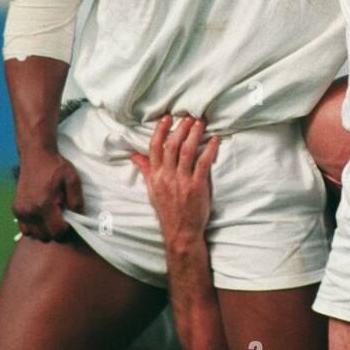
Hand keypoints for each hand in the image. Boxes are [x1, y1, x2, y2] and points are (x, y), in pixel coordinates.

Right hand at [12, 146, 82, 241]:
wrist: (36, 155)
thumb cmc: (56, 167)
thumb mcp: (72, 179)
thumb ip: (77, 200)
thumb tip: (78, 216)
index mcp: (44, 205)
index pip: (57, 232)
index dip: (66, 228)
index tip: (70, 218)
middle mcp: (29, 211)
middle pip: (45, 236)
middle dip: (55, 230)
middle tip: (61, 216)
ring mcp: (20, 211)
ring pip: (34, 234)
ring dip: (44, 229)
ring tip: (51, 215)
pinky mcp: (16, 209)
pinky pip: (25, 227)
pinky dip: (34, 226)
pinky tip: (42, 215)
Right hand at [131, 115, 219, 249]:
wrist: (180, 233)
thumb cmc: (167, 210)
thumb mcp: (152, 190)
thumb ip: (146, 170)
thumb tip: (134, 155)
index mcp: (155, 176)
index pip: (155, 148)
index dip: (160, 130)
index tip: (167, 118)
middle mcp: (167, 176)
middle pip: (172, 145)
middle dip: (180, 128)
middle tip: (189, 116)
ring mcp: (182, 181)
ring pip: (187, 151)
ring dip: (195, 134)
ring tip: (201, 122)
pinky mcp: (197, 187)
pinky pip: (204, 163)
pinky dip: (210, 149)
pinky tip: (215, 140)